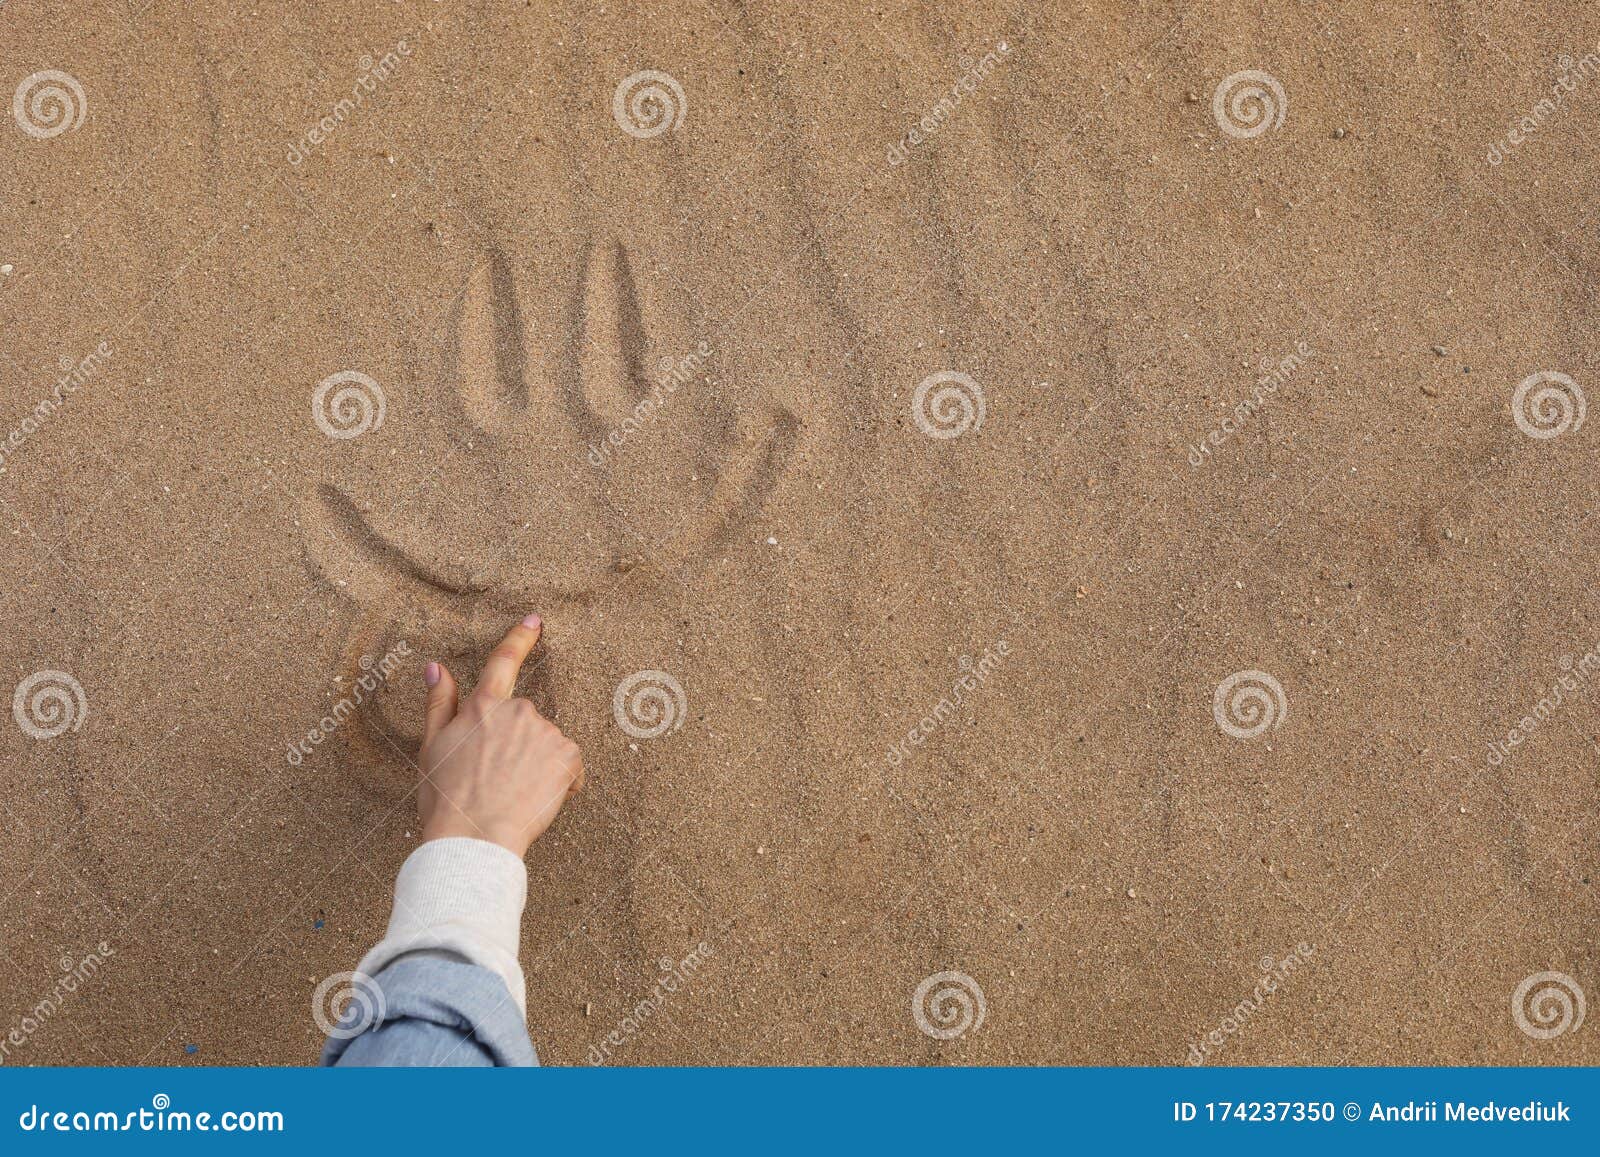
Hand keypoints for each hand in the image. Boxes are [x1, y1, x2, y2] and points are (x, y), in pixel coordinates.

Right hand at [416, 614, 583, 856]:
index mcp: (484, 706)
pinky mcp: (569, 757)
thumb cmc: (446, 798)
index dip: (520, 638)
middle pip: (525, 721)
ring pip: (547, 745)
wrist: (473, 839)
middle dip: (517, 744)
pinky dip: (562, 782)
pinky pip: (570, 767)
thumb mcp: (432, 747)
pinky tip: (538, 801)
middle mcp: (519, 711)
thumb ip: (440, 702)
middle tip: (495, 779)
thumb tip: (436, 665)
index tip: (535, 620)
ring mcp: (546, 732)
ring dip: (538, 764)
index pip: (503, 662)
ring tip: (513, 794)